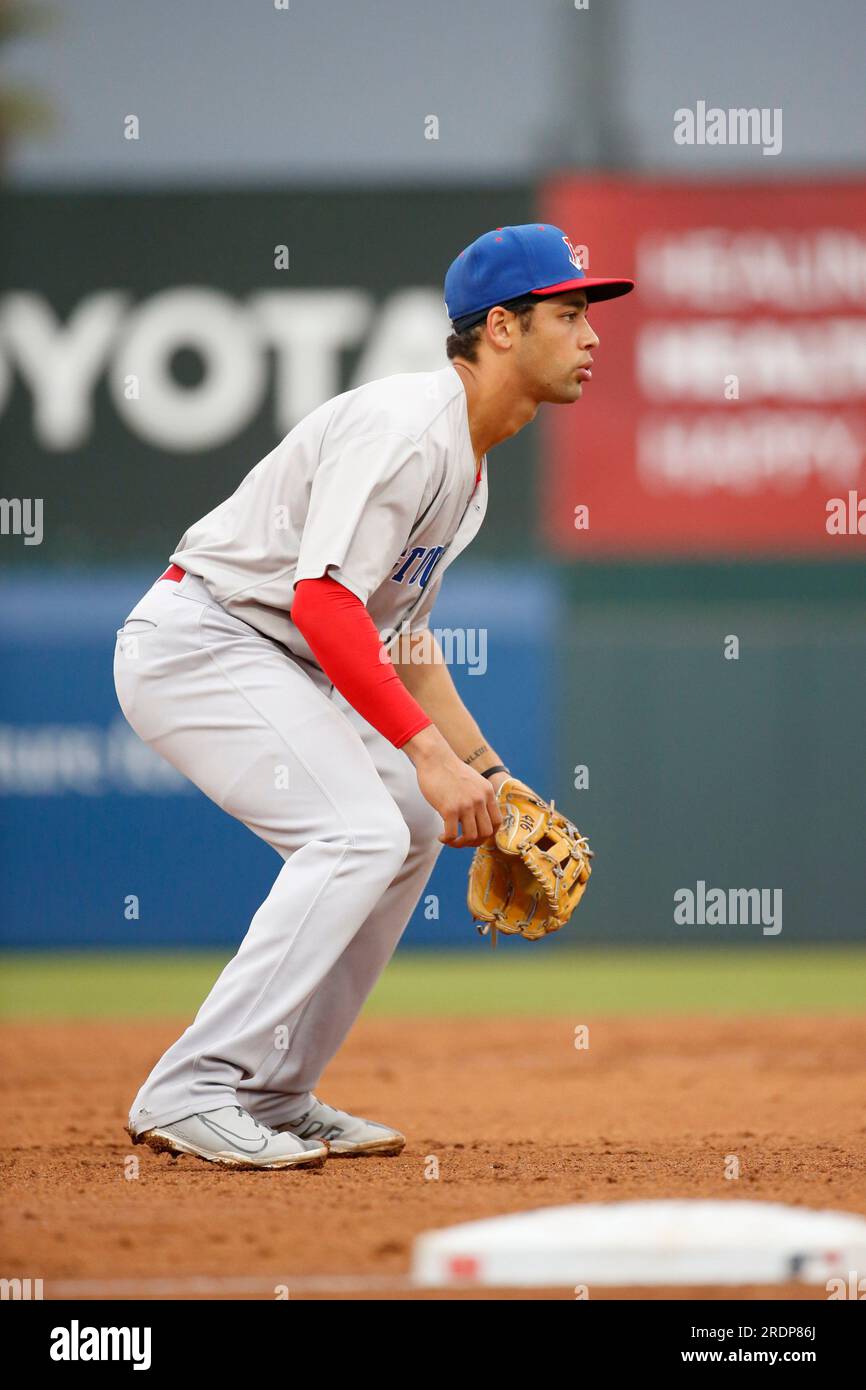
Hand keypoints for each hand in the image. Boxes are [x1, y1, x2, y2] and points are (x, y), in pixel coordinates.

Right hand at [404, 729, 502, 847]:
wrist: (435, 758)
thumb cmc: (449, 770)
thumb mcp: (473, 781)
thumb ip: (478, 797)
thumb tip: (476, 818)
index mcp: (487, 793)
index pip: (497, 822)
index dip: (488, 834)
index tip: (476, 835)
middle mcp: (480, 800)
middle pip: (486, 833)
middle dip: (475, 842)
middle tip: (462, 840)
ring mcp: (466, 805)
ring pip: (471, 837)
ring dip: (460, 844)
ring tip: (450, 840)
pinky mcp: (450, 809)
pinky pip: (452, 834)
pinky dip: (447, 840)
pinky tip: (442, 837)